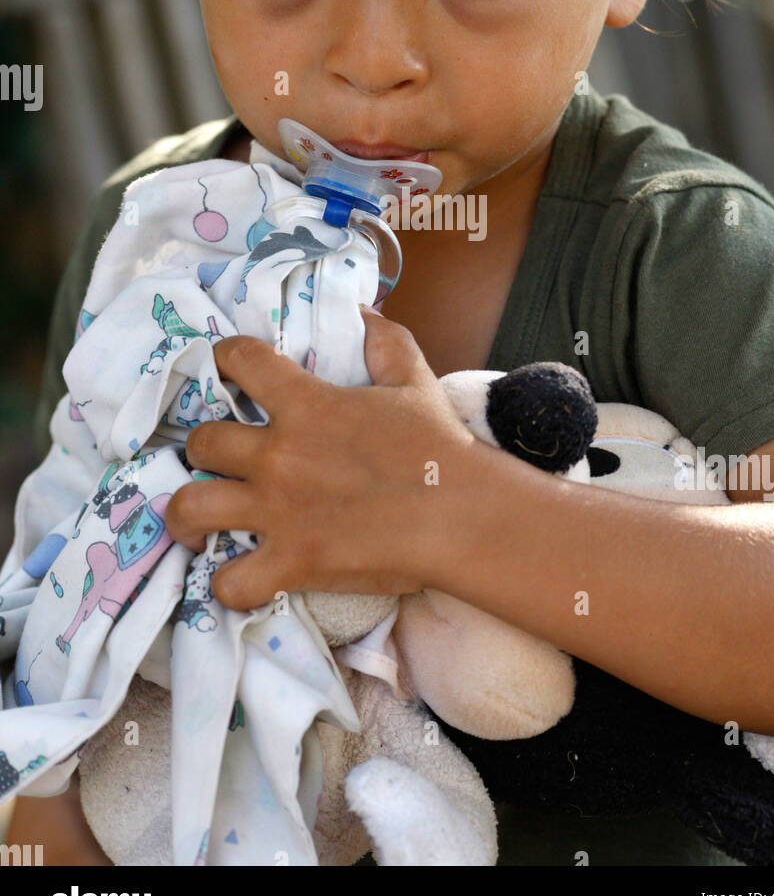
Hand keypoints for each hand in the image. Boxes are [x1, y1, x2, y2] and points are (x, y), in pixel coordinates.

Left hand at [165, 310, 476, 609]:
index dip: (226, 359)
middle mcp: (279, 455)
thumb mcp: (414, 380)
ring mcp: (279, 511)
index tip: (228, 369)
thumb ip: (384, 342)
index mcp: (306, 404)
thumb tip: (365, 311)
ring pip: (190, 507)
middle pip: (202, 441)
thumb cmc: (439, 447)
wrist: (462, 514)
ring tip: (198, 520)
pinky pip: (232, 583)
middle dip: (203, 448)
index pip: (240, 360)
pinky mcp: (293, 561)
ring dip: (187, 514)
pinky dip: (230, 584)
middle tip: (219, 460)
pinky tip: (240, 575)